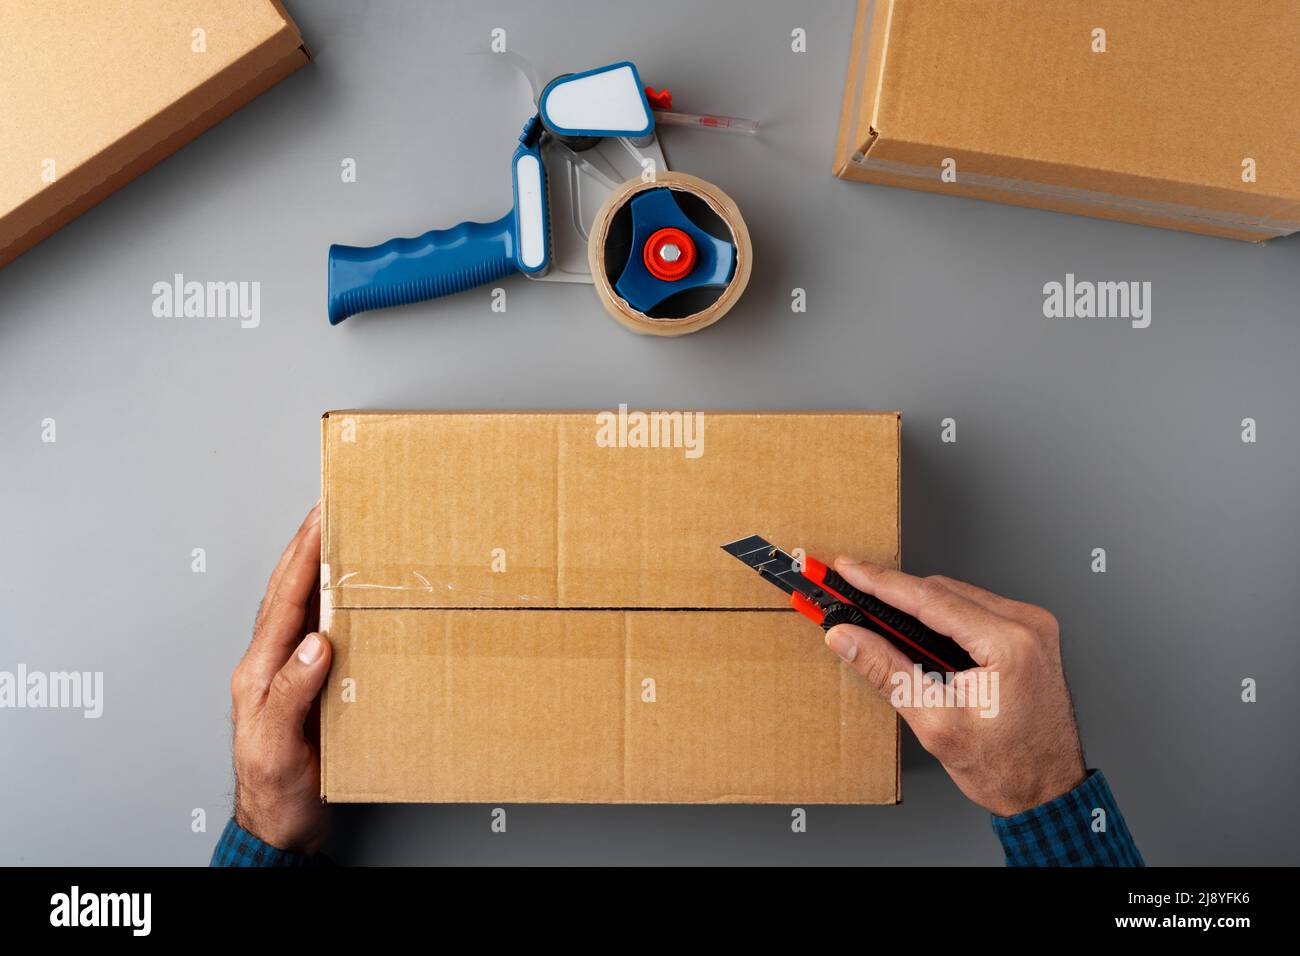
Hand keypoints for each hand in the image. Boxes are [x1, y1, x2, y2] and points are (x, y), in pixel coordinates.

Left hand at [229, 501, 331, 853]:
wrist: (278, 826)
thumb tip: (315, 643)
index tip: (321, 515)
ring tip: (338, 532)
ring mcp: (286, 673)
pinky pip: (315, 630)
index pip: (283, 600)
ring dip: (315, 565)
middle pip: (286, 591)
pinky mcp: (306, 685)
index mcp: (258, 671)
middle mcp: (269, 665)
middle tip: (330, 505)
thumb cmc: (275, 791)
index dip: (303, 554)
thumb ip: (293, 692)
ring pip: (298, 606)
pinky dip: (328, 600)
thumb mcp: (278, 745)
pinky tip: (347, 591)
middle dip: (306, 544)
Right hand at [824, 559, 1086, 816]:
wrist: (1049, 791)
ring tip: (873, 610)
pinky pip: (974, 609)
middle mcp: (1027, 626)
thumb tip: (848, 638)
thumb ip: (886, 671)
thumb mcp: (935, 722)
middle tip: (849, 590)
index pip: (930, 598)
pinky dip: (940, 614)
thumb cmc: (1006, 767)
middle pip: (943, 590)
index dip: (880, 583)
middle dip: (892, 591)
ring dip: (915, 602)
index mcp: (1009, 644)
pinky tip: (913, 625)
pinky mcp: (1028, 634)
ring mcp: (1032, 627)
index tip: (847, 571)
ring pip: (957, 596)